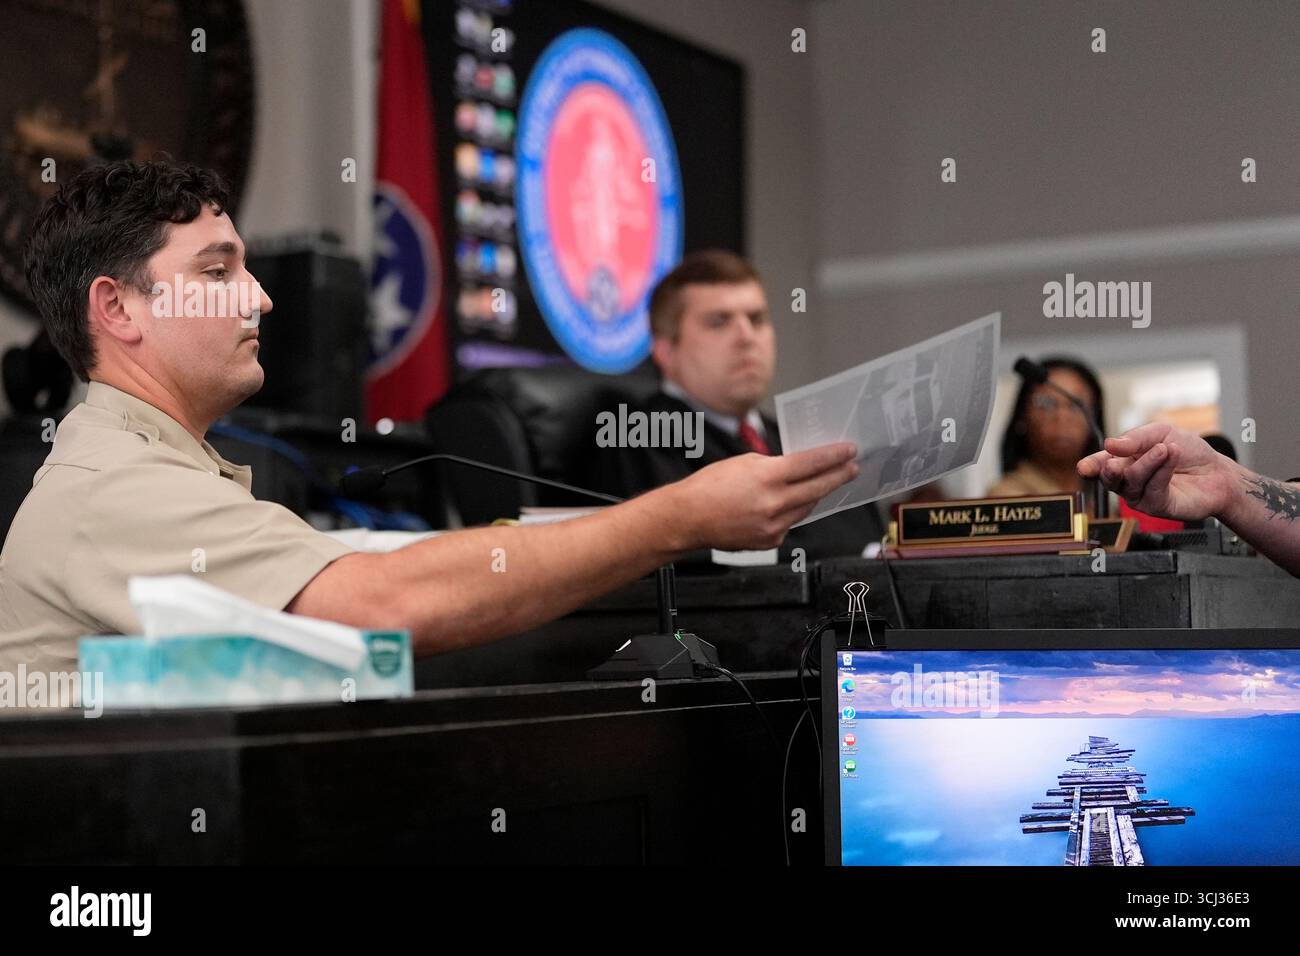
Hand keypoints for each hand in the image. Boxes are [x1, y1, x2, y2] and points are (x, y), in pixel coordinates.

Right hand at [671, 442, 859, 550]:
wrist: (688, 518)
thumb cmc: (708, 487)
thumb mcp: (744, 463)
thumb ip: (774, 466)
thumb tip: (797, 468)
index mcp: (766, 477)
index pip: (810, 464)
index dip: (833, 456)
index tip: (849, 451)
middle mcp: (773, 503)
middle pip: (817, 488)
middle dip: (837, 476)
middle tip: (852, 469)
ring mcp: (773, 525)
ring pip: (806, 507)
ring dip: (815, 494)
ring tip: (824, 483)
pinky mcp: (769, 541)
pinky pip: (790, 523)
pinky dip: (792, 512)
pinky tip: (787, 504)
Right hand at [1076, 422, 1238, 520]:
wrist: (1217, 471)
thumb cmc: (1189, 452)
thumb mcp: (1161, 433)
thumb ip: (1136, 437)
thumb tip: (1110, 445)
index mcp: (1124, 461)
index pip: (1102, 464)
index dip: (1091, 466)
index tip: (1084, 467)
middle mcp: (1128, 481)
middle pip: (1110, 478)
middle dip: (1109, 470)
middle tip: (1113, 463)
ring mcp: (1141, 496)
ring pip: (1131, 482)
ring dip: (1147, 463)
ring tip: (1164, 449)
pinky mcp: (1157, 507)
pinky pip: (1152, 489)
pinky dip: (1161, 471)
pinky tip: (1170, 456)